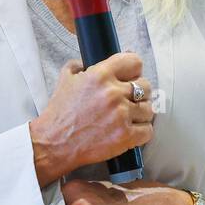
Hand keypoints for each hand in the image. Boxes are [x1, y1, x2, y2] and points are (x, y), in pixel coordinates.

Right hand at [28, 53, 154, 185]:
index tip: (131, 76)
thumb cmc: (59, 113)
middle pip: (146, 86)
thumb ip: (80, 65)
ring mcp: (121, 115)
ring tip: (129, 117)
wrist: (54, 143)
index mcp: (100, 75)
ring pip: (149, 109)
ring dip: (141, 113)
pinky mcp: (125, 136)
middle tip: (129, 100)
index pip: (134, 62)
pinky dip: (141, 132)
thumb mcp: (66, 78)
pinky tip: (131, 131)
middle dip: (139, 92)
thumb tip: (92, 62)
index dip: (134, 70)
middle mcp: (113, 93)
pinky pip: (148, 130)